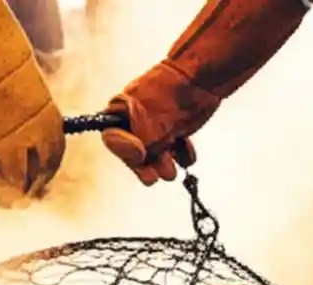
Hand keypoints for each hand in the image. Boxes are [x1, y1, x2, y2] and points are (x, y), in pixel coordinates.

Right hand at [102, 61, 215, 184]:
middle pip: (135, 152)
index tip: (140, 153)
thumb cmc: (169, 97)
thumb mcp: (149, 125)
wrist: (200, 78)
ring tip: (172, 169)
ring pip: (157, 154)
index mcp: (121, 111)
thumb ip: (140, 145)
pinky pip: (176, 149)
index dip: (124, 151)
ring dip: (164, 165)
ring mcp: (158, 124)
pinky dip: (181, 154)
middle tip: (152, 177)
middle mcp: (136, 119)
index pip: (112, 137)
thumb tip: (139, 157)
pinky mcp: (177, 128)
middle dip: (145, 167)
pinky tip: (186, 154)